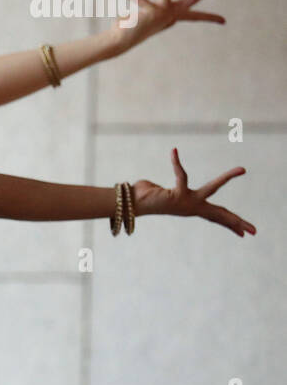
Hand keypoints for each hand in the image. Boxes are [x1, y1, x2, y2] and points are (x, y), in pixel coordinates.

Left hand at [111, 0, 228, 51]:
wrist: (120, 42)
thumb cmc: (130, 29)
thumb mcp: (139, 20)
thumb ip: (143, 12)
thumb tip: (132, 13)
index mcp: (172, 16)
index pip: (194, 16)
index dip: (210, 18)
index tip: (224, 21)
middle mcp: (170, 13)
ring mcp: (162, 12)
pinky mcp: (150, 11)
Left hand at [132, 148, 254, 236]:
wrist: (130, 203)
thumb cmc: (146, 196)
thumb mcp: (162, 195)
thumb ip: (168, 190)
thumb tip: (157, 189)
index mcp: (193, 208)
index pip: (216, 217)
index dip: (230, 224)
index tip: (245, 233)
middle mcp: (192, 207)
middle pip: (221, 213)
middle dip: (238, 221)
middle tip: (255, 231)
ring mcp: (187, 201)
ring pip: (212, 188)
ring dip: (227, 177)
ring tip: (242, 169)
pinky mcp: (177, 194)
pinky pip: (181, 175)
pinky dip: (176, 162)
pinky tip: (174, 151)